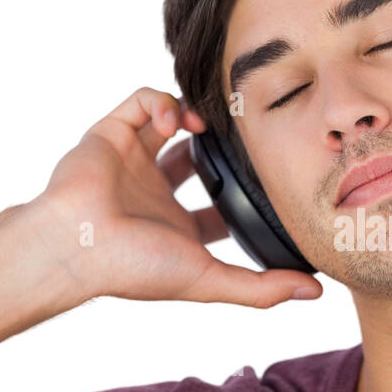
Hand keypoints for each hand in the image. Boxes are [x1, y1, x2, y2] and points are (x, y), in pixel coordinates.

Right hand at [27, 87, 321, 305]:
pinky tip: (176, 120)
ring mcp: (132, 161)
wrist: (76, 243)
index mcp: (176, 227)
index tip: (270, 179)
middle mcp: (155, 192)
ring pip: (172, 122)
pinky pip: (142, 100)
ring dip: (194, 115)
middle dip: (221, 144)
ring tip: (207, 124)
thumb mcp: (207, 279)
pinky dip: (163, 100)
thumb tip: (315, 292)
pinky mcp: (111, 133)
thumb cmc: (132, 267)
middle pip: (198, 157)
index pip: (219, 206)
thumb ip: (261, 288)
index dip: (244, 192)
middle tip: (246, 134)